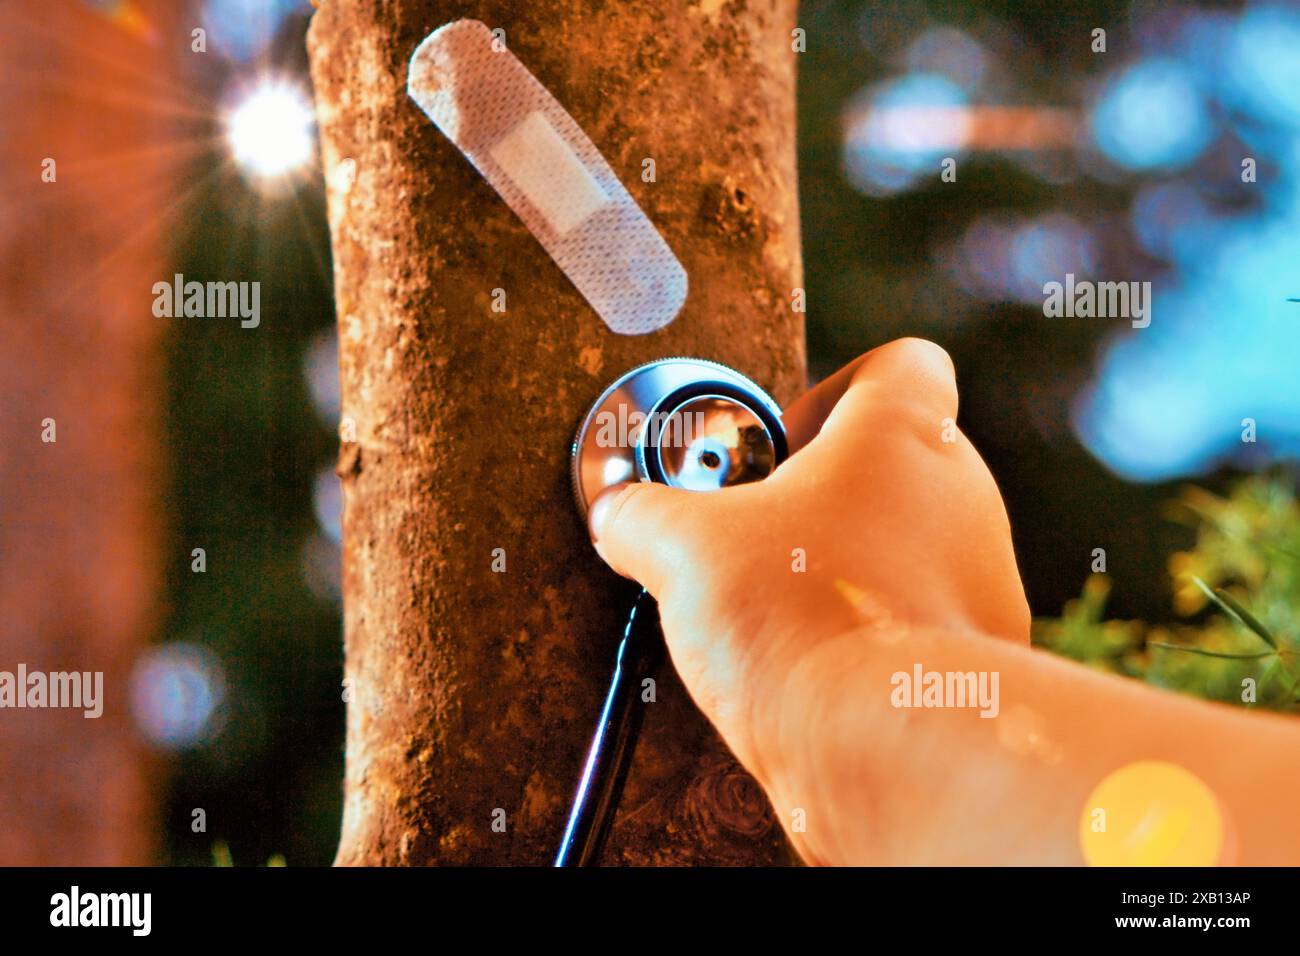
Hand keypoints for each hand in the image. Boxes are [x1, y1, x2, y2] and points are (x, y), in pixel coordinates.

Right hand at [587, 339, 1029, 844]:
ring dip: (847, 566)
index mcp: (905, 435)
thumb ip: (640, 515)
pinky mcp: (979, 658)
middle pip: (897, 462)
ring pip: (912, 547)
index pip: (903, 363)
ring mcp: (982, 580)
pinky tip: (812, 668)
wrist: (886, 748)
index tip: (784, 446)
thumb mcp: (683, 549)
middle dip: (823, 496)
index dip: (835, 390)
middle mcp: (965, 498)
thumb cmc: (803, 620)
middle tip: (760, 536)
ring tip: (777, 613)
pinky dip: (869, 634)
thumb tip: (616, 514)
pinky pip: (919, 622)